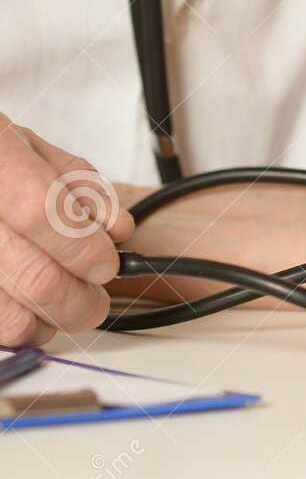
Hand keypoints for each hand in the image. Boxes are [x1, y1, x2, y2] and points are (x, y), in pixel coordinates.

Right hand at [0, 113, 134, 345]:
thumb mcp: (36, 150)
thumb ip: (81, 186)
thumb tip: (116, 230)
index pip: (43, 212)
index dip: (84, 246)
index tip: (107, 263)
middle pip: (36, 278)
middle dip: (83, 299)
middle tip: (97, 299)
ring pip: (15, 318)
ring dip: (54, 321)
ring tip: (66, 306)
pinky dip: (24, 328)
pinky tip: (34, 312)